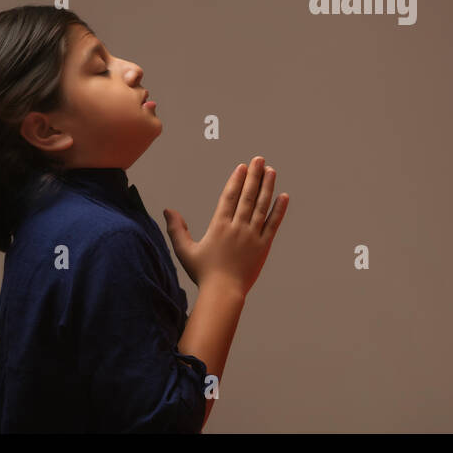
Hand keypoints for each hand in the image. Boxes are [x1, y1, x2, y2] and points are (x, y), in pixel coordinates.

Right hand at [163, 155, 289, 295]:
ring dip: (267, 187)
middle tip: (259, 159)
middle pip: (248, 196)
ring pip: (262, 206)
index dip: (237, 180)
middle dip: (254, 176)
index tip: (242, 166)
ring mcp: (252, 236)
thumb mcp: (185, 251)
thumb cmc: (203, 273)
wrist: (223, 293)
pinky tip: (284, 196)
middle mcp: (237, 227)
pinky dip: (279, 210)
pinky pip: (273, 224)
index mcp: (219, 226)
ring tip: (271, 170)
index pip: (230, 197)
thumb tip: (168, 210)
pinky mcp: (263, 246)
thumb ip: (176, 229)